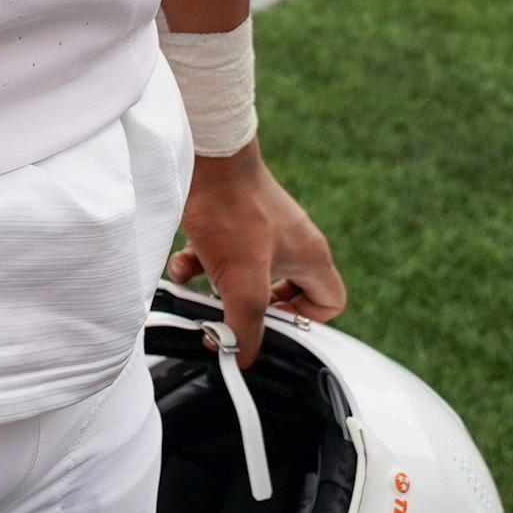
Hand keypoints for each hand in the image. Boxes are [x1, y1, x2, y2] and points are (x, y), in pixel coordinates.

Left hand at [171, 145, 343, 359]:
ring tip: (199, 288)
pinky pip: (222, 251)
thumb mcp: (243, 283)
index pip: (330, 302)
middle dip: (252, 306)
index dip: (303, 321)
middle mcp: (291, 239)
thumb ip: (245, 327)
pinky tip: (182, 263)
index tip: (270, 322)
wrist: (204, 157)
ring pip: (247, 272)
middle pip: (284, 290)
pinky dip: (200, 262)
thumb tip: (243, 356)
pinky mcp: (232, 216)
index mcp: (310, 254)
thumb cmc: (232, 211)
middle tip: (232, 311)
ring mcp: (261, 226)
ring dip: (220, 286)